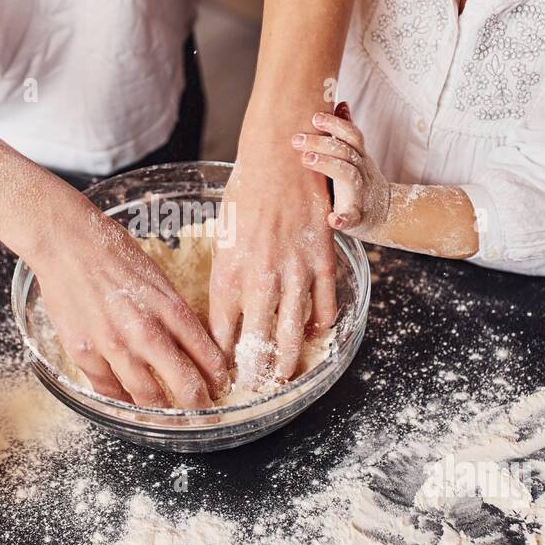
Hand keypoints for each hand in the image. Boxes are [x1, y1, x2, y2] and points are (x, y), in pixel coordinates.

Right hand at [31, 200, 229, 408]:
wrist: (66, 242)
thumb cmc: (112, 252)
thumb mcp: (157, 277)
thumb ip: (174, 312)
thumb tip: (191, 343)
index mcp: (170, 308)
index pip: (208, 357)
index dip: (219, 380)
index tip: (221, 389)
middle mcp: (146, 331)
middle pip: (186, 386)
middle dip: (200, 406)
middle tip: (204, 415)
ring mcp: (114, 346)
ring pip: (148, 398)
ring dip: (163, 413)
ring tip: (169, 418)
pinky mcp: (85, 353)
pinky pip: (110, 392)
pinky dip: (124, 403)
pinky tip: (131, 406)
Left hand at [209, 141, 336, 381]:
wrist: (281, 156)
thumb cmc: (246, 191)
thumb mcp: (223, 235)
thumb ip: (227, 274)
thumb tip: (228, 307)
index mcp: (227, 272)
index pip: (221, 331)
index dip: (221, 357)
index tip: (221, 373)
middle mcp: (259, 279)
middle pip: (256, 342)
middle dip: (254, 372)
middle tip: (255, 389)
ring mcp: (294, 272)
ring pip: (292, 333)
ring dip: (287, 361)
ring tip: (284, 378)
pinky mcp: (323, 262)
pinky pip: (324, 306)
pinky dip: (318, 326)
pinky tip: (311, 334)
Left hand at [293, 103, 389, 240]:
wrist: (384, 214)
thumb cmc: (362, 181)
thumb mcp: (358, 154)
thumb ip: (346, 133)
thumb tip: (342, 102)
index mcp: (359, 156)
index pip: (351, 134)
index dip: (335, 124)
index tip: (315, 117)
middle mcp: (361, 170)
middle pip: (344, 150)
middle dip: (321, 142)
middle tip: (297, 138)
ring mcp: (360, 192)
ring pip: (347, 174)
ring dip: (327, 166)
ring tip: (306, 160)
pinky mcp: (357, 216)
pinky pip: (351, 217)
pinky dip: (342, 218)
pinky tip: (331, 219)